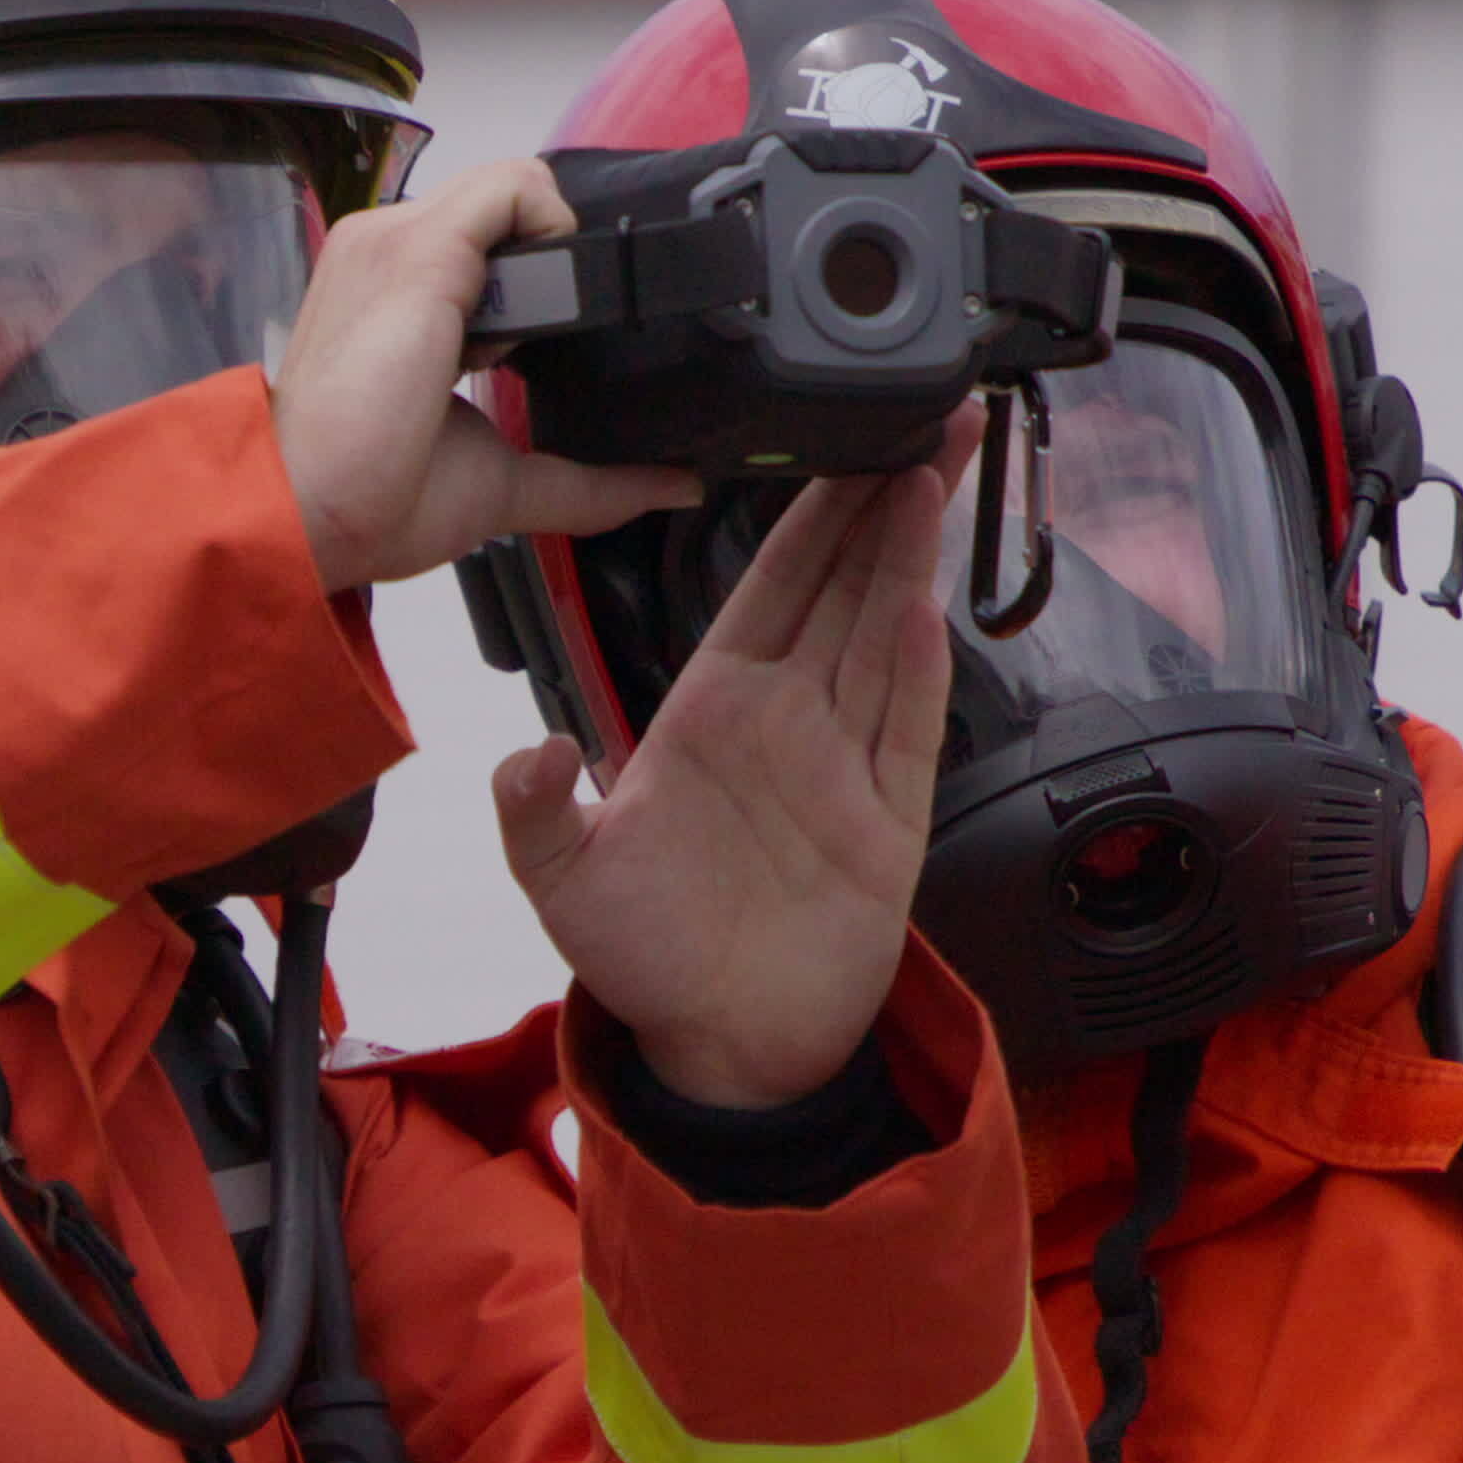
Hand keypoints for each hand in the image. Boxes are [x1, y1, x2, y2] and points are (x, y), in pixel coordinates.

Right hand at [274, 158, 700, 592]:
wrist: (308, 512)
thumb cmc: (371, 498)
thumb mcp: (502, 481)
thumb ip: (590, 480)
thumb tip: (679, 487)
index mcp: (391, 295)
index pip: (479, 241)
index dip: (533, 274)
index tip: (549, 337)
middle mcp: (386, 253)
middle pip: (498, 208)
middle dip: (547, 261)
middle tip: (542, 343)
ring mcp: (395, 240)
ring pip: (507, 188)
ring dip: (548, 246)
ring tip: (529, 333)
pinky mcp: (418, 248)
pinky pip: (510, 188)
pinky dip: (552, 223)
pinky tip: (549, 296)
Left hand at [492, 412, 975, 1107]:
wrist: (718, 1047)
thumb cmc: (645, 955)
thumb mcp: (559, 877)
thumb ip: (532, 809)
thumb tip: (528, 748)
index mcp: (712, 709)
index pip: (768, 585)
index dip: (808, 512)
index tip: (839, 440)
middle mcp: (787, 721)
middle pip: (845, 585)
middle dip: (882, 498)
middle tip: (924, 415)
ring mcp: (843, 765)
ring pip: (885, 636)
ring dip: (909, 559)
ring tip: (934, 473)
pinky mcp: (886, 823)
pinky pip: (906, 732)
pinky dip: (918, 674)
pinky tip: (928, 612)